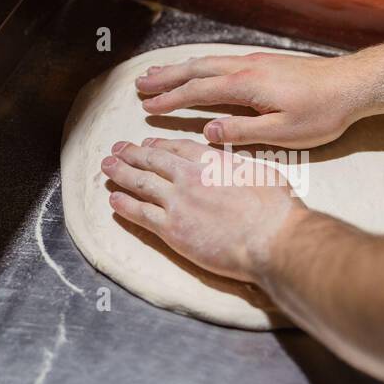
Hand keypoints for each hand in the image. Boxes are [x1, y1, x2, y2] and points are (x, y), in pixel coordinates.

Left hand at [100, 137, 304, 283]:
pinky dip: (125, 205)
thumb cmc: (276, 209)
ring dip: (121, 174)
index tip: (147, 145)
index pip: (177, 149)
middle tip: (116, 150)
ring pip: (140, 184)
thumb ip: (240, 167)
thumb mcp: (261, 173)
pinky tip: (113, 199)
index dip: (158, 146)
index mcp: (212, 161)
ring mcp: (178, 203)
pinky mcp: (172, 230)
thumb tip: (236, 168)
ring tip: (107, 168)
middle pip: (152, 161)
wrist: (271, 238)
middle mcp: (189, 177)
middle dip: (131, 154)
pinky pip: (141, 214)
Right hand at [136, 51, 367, 148]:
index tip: (147, 108)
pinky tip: (198, 70)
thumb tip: (207, 132)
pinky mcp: (266, 62)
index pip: (198, 91)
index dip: (171, 100)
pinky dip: (202, 65)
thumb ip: (243, 132)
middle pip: (196, 70)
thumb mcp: (283, 132)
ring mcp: (256, 62)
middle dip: (166, 78)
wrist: (353, 85)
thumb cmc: (322, 112)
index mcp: (245, 85)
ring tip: (159, 74)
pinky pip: (222, 60)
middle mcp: (246, 67)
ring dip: (181, 68)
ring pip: (209, 62)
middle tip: (139, 85)